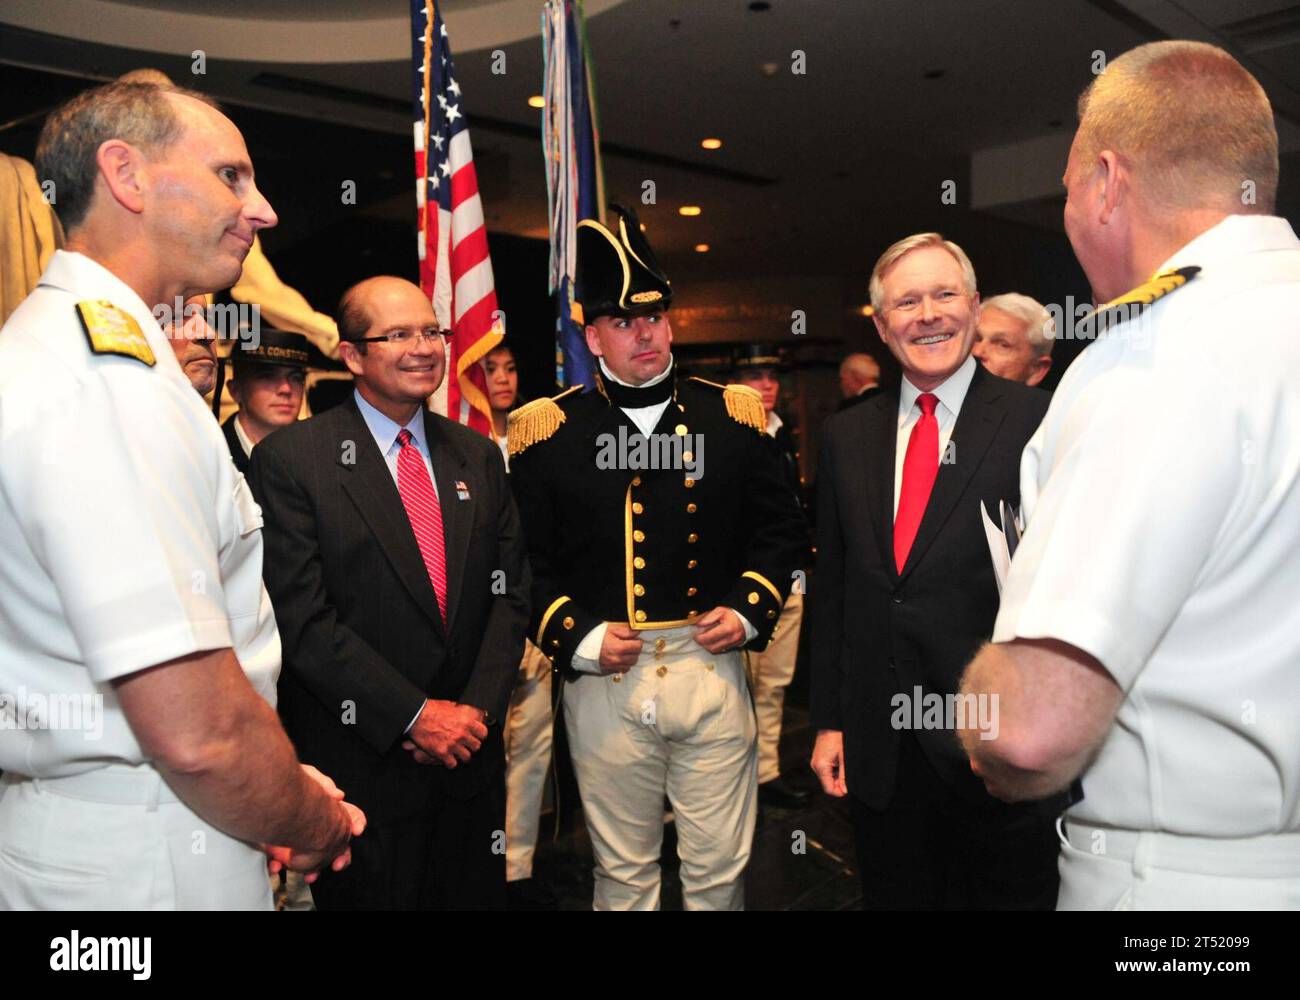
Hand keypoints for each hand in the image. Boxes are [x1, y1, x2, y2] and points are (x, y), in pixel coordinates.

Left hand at [265, 765, 365, 881]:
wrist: (255, 796)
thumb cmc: (283, 781)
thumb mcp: (307, 776)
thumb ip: (323, 783)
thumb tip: (340, 796)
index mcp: (328, 809)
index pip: (351, 815)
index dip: (357, 822)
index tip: (357, 830)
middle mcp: (316, 827)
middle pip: (337, 845)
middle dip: (341, 857)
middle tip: (338, 864)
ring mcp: (298, 839)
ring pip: (312, 861)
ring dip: (314, 870)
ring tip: (310, 877)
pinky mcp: (278, 849)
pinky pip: (283, 863)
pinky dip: (281, 866)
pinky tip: (275, 866)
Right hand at [402, 699, 487, 767]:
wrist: (416, 716)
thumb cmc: (431, 709)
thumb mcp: (451, 705)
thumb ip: (461, 712)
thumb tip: (466, 713)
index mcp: (466, 721)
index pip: (483, 733)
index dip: (480, 736)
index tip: (477, 737)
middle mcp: (462, 733)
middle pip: (476, 747)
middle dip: (472, 747)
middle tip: (467, 746)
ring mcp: (453, 744)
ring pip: (467, 757)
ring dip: (462, 756)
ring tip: (458, 754)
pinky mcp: (442, 752)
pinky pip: (453, 764)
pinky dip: (451, 763)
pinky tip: (448, 759)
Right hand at [598, 624, 641, 673]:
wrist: (580, 647)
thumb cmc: (595, 637)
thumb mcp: (611, 629)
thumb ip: (626, 631)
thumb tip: (638, 632)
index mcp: (619, 647)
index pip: (638, 646)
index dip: (637, 640)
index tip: (633, 638)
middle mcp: (617, 659)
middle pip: (636, 656)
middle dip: (634, 650)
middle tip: (628, 644)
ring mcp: (613, 666)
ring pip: (631, 664)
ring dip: (630, 658)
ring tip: (623, 651)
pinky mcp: (609, 671)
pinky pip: (623, 669)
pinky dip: (624, 664)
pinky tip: (619, 658)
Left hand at [693, 607, 745, 652]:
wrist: (746, 618)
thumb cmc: (732, 614)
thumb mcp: (720, 611)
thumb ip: (708, 618)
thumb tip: (697, 625)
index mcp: (727, 628)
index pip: (709, 637)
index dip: (699, 637)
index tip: (694, 634)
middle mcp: (731, 638)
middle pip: (712, 647)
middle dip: (702, 643)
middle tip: (697, 637)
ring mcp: (734, 644)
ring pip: (716, 650)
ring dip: (707, 646)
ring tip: (704, 639)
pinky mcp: (734, 646)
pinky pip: (721, 650)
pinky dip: (714, 647)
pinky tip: (711, 640)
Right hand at [810, 729, 847, 796]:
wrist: (832, 724)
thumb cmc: (838, 738)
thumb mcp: (844, 758)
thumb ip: (844, 776)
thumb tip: (844, 790)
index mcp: (820, 766)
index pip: (828, 788)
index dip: (839, 792)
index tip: (848, 789)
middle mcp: (815, 766)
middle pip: (828, 783)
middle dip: (839, 783)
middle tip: (849, 774)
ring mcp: (816, 762)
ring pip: (827, 777)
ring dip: (837, 776)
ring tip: (844, 765)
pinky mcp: (818, 759)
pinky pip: (826, 771)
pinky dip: (834, 770)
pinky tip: (840, 762)